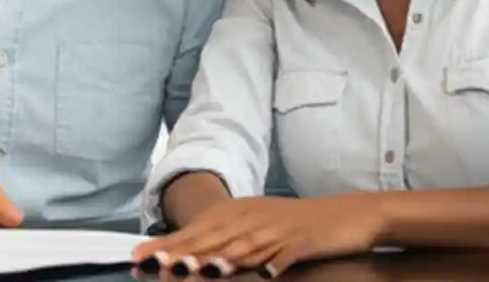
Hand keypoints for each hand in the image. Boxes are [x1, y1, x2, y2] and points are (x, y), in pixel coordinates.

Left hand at [131, 195, 385, 277]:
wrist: (349, 213)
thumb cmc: (299, 224)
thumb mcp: (260, 228)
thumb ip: (227, 242)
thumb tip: (191, 259)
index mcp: (241, 213)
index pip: (198, 230)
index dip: (169, 244)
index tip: (139, 257)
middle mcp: (255, 218)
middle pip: (214, 238)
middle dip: (183, 252)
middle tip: (155, 265)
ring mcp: (279, 230)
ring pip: (244, 246)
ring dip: (219, 258)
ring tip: (196, 270)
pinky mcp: (303, 242)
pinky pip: (284, 255)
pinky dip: (272, 264)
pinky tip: (263, 275)